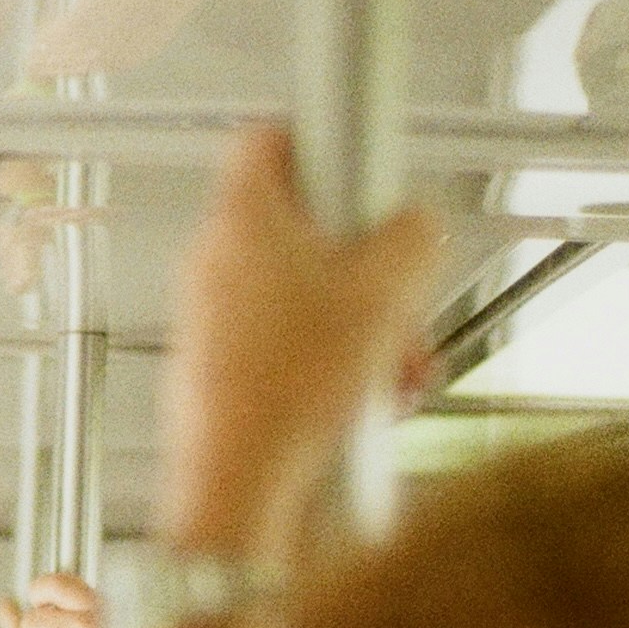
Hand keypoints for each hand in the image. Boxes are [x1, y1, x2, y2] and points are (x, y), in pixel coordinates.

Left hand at [160, 123, 440, 555]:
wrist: (239, 491)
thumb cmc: (289, 393)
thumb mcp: (387, 292)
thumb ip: (414, 234)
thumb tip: (415, 225)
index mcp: (241, 219)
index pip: (268, 137)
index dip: (322, 135)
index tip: (361, 158)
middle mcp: (214, 263)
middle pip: (305, 228)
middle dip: (369, 266)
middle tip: (400, 295)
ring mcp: (212, 321)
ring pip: (307, 296)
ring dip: (364, 327)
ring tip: (395, 369)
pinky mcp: (221, 372)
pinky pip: (291, 347)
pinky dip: (335, 367)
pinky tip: (369, 405)